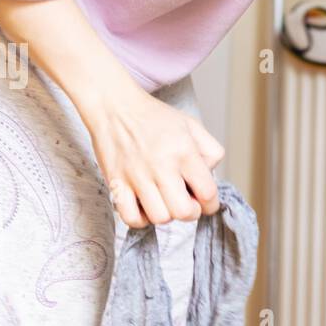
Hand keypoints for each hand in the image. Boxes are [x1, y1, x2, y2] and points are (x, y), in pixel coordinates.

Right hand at [85, 86, 223, 228]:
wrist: (114, 106)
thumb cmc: (154, 118)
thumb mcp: (192, 126)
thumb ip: (211, 152)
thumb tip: (210, 179)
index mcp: (183, 151)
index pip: (207, 193)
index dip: (210, 203)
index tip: (204, 200)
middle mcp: (161, 166)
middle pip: (184, 212)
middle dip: (190, 212)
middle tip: (185, 201)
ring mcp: (136, 176)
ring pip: (159, 218)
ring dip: (166, 214)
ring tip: (164, 200)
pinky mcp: (116, 183)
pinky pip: (130, 218)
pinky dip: (140, 219)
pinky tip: (144, 206)